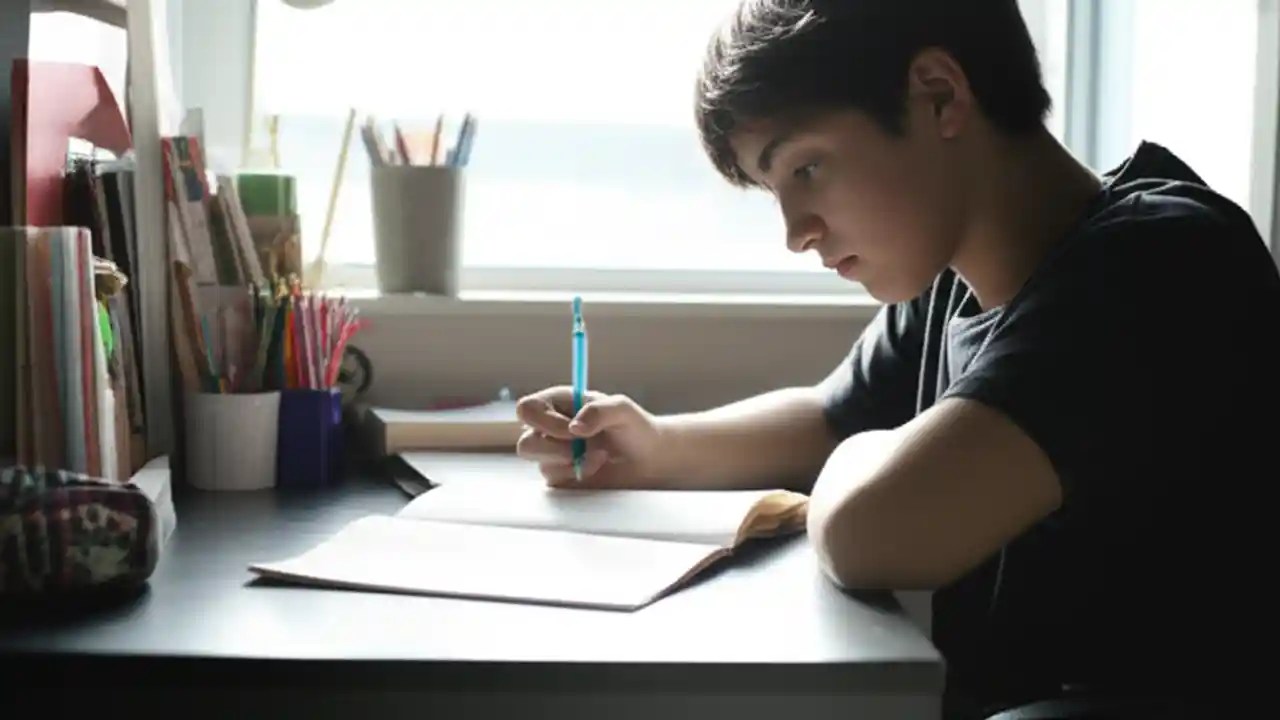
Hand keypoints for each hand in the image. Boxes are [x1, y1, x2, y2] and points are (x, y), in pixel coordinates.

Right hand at [515, 386, 666, 487]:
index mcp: (557, 403)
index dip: (543, 421)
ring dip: (571, 462)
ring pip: (540, 463)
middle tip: (582, 447)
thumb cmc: (634, 426)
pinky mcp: (560, 477)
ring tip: (599, 456)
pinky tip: (597, 467)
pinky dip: (577, 475)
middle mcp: (549, 428)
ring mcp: (552, 455)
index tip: (572, 429)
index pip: (527, 409)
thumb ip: (598, 411)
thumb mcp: (622, 408)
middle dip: (555, 449)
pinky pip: (555, 480)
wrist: (649, 458)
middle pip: (526, 443)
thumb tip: (574, 427)